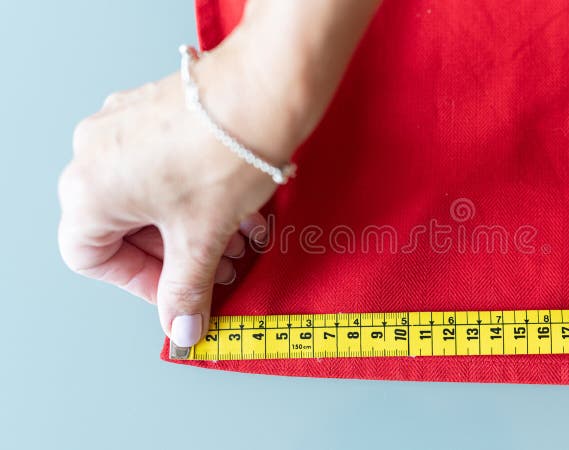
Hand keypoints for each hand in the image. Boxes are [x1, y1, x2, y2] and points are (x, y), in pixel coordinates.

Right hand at [58, 0, 381, 347]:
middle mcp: (95, 154)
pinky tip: (242, 210)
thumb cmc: (226, 153)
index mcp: (90, 189)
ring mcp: (123, 127)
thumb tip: (181, 330)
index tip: (180, 293)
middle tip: (220, 269)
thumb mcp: (202, 236)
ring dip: (195, 229)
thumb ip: (185, 289)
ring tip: (241, 240)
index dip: (139, 283)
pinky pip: (163, 168)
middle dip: (180, 257)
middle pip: (124, 228)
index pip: (91, 257)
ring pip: (150, 199)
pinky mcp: (153, 112)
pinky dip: (197, 197)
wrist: (265, 90)